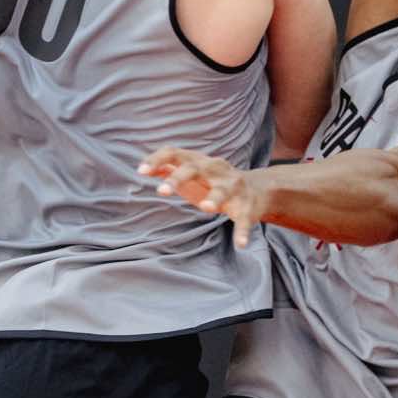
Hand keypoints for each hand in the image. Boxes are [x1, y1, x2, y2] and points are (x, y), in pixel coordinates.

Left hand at [138, 148, 267, 247]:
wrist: (257, 189)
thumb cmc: (214, 182)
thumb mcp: (191, 173)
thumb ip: (169, 169)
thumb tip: (144, 168)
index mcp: (199, 161)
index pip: (174, 153)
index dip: (157, 160)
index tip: (141, 171)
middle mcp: (216, 169)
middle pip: (195, 168)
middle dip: (178, 178)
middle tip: (161, 191)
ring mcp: (233, 187)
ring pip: (223, 190)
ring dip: (215, 197)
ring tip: (205, 208)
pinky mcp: (247, 207)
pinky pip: (244, 219)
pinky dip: (242, 231)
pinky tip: (240, 244)